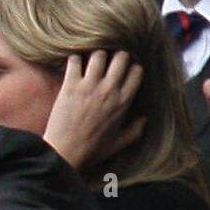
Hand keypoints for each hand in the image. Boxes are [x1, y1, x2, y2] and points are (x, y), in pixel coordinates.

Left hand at [43, 50, 144, 172]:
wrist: (65, 155)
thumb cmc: (92, 151)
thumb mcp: (119, 144)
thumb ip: (135, 130)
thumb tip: (144, 119)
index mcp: (123, 102)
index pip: (136, 70)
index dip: (131, 68)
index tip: (123, 72)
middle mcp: (109, 90)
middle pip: (121, 56)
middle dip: (116, 56)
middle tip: (108, 63)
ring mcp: (89, 87)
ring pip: (99, 54)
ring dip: (95, 56)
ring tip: (90, 63)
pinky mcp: (70, 86)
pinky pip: (74, 60)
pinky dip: (73, 59)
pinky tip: (73, 66)